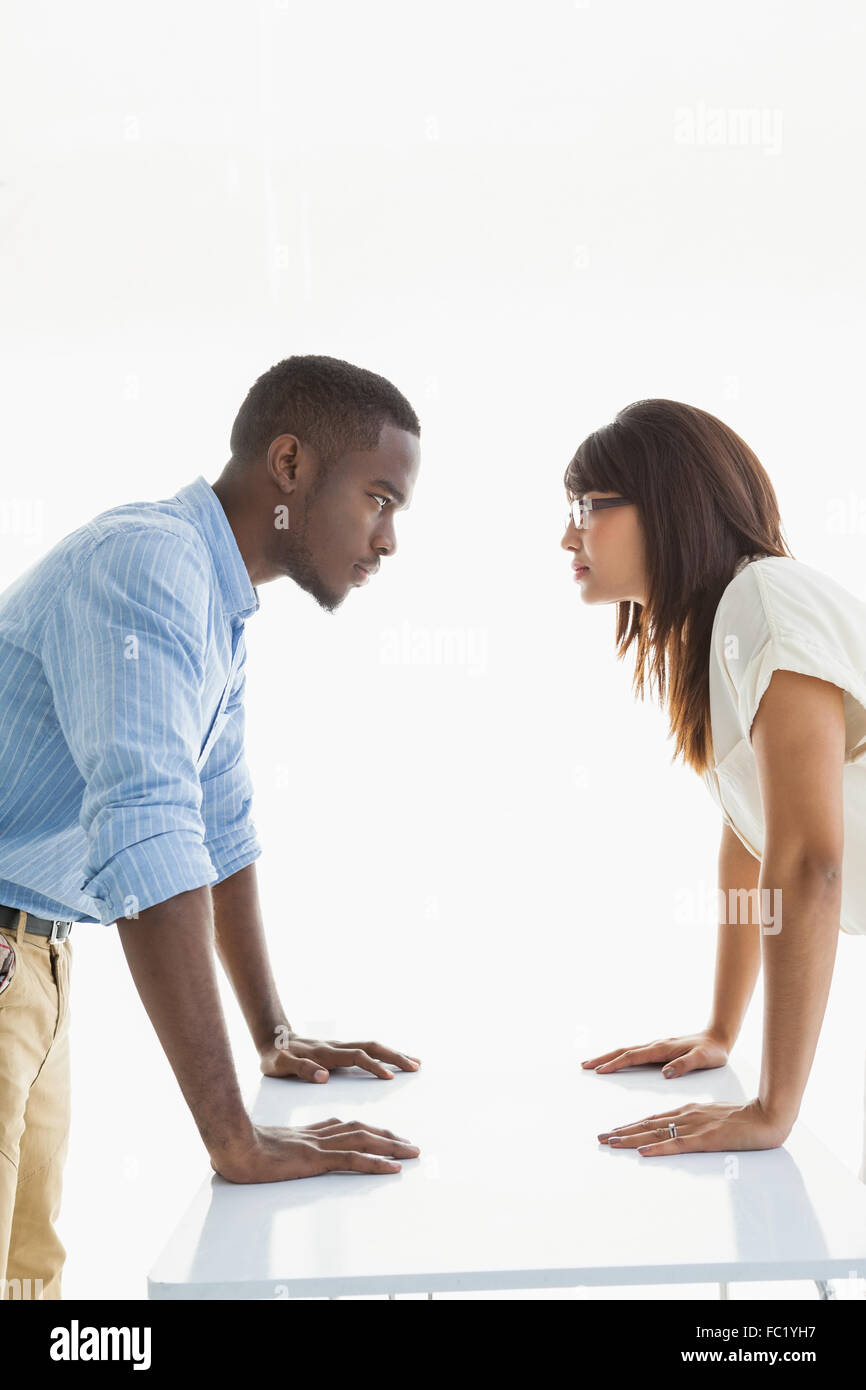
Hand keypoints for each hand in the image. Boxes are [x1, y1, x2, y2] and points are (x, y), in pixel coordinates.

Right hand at [210, 1119, 420, 1182]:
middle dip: (388, 1136)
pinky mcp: (315, 1158)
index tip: (386, 1134)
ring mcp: (318, 1145)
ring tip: (412, 1152)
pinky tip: (393, 1167)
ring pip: (363, 1141)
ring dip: (391, 1146)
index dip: (369, 1130)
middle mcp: (318, 1134)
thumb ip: (285, 1144)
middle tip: (410, 1144)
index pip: (346, 1127)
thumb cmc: (243, 1147)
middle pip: (361, 1130)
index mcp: (308, 1131)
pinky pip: (352, 1160)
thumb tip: (294, 1149)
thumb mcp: (269, 1144)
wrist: (233, 1144)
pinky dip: (376, 1163)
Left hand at [260, 1030, 421, 1082]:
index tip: (389, 1078)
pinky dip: (384, 1054)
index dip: (373, 1066)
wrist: (271, 1038)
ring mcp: (340, 1046)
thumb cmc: (275, 1056)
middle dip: (395, 1056)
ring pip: (373, 1046)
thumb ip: (302, 1069)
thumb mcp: (280, 1065)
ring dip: (394, 1054)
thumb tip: (325, 1077)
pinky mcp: (340, 1050)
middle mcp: (337, 1047)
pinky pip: (367, 1049)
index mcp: (326, 1053)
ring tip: (415, 1063)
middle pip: (372, 1047)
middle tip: (416, 1067)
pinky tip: (393, 1060)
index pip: (356, 1057)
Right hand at [581, 1030, 729, 1079]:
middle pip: (624, 1051)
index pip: (633, 1057)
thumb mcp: (702, 1059)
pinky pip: (635, 1053)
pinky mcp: (659, 1050)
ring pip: (627, 1051)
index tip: (599, 1071)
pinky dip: (621, 1056)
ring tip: (594, 1063)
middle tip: (584, 1065)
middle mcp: (656, 1046)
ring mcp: (657, 1046)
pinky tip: (617, 1061)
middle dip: (603, 1058)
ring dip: (609, 1057)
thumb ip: (684, 1065)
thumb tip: (664, 1073)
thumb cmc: (712, 1051)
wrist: (719, 1037)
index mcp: (662, 1049)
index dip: (615, 1064)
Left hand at [597, 1097, 790, 1154]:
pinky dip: (658, 1148)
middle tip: (600, 1138)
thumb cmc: (742, 1118)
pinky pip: (677, 1145)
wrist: (766, 1116)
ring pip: (656, 1133)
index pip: (653, 1120)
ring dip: (631, 1139)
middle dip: (623, 1132)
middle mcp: (685, 1116)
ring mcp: (694, 1127)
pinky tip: (643, 1152)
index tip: (613, 1132)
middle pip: (648, 1125)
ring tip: (611, 1143)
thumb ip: (693, 1122)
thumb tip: (676, 1131)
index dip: (631, 1126)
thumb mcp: (712, 1117)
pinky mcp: (705, 1139)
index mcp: (687, 1111)